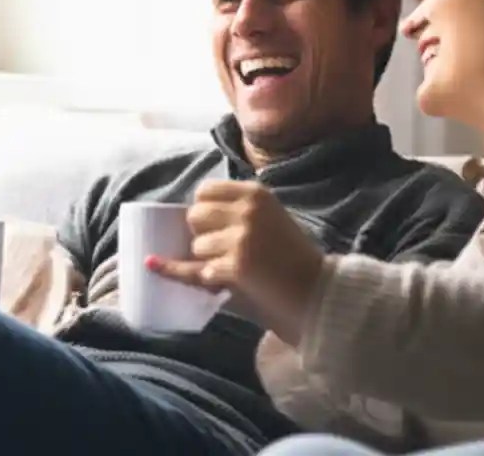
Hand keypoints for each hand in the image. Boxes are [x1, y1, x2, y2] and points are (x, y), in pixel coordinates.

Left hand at [147, 180, 324, 344]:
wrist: (318, 293)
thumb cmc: (294, 259)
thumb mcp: (271, 220)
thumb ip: (239, 213)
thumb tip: (192, 216)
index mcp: (256, 194)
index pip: (205, 191)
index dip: (201, 209)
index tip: (209, 225)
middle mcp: (248, 210)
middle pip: (194, 215)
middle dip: (200, 235)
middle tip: (221, 252)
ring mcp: (241, 238)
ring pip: (197, 246)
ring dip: (207, 261)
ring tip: (235, 270)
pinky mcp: (236, 266)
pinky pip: (198, 270)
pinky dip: (186, 273)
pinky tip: (166, 267)